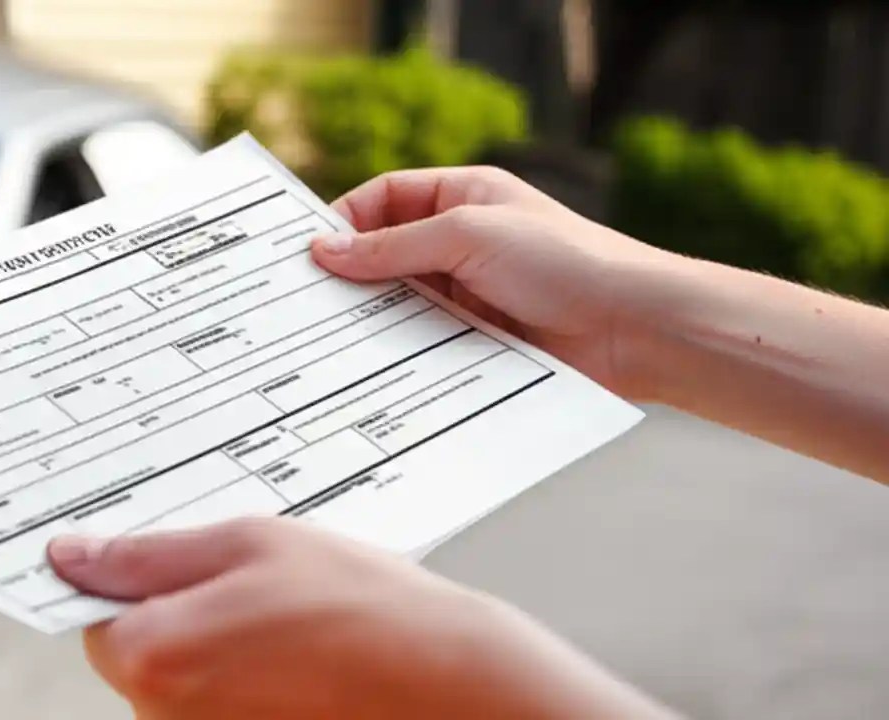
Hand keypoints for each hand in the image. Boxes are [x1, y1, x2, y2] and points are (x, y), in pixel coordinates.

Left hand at [49, 517, 678, 719]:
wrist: (444, 680)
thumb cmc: (360, 609)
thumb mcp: (249, 543)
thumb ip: (147, 554)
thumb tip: (75, 555)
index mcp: (153, 653)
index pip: (95, 614)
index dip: (132, 581)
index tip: (166, 566)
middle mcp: (164, 716)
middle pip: (139, 651)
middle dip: (180, 614)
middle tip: (252, 587)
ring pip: (182, 681)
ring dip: (218, 648)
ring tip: (289, 624)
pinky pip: (220, 706)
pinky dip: (248, 683)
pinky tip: (299, 661)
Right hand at [310, 167, 680, 399]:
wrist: (633, 329)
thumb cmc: (564, 262)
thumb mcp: (468, 235)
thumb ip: (394, 246)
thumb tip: (324, 251)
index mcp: (465, 197)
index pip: (386, 197)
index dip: (347, 219)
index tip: (309, 252)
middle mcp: (463, 242)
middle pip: (388, 252)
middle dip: (351, 273)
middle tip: (307, 300)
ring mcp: (470, 292)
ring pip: (402, 301)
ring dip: (373, 315)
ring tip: (331, 335)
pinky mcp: (478, 338)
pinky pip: (424, 340)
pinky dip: (399, 348)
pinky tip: (372, 362)